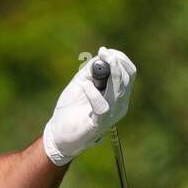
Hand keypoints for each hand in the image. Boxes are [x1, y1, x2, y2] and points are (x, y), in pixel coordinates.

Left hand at [41, 46, 136, 165]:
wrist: (58, 135)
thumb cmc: (70, 109)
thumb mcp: (81, 83)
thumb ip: (91, 70)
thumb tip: (101, 56)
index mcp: (117, 94)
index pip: (129, 74)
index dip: (121, 60)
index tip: (105, 51)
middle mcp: (119, 105)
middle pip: (127, 80)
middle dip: (116, 63)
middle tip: (103, 52)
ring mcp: (111, 115)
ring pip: (118, 91)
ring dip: (111, 72)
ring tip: (100, 59)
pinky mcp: (99, 124)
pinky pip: (102, 107)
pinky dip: (95, 94)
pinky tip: (86, 85)